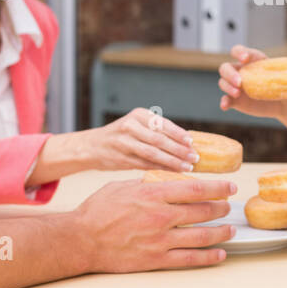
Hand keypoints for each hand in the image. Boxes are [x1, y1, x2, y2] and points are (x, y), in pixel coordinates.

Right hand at [74, 177, 237, 272]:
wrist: (81, 239)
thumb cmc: (98, 210)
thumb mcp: (123, 185)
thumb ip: (148, 182)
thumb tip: (169, 177)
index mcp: (153, 195)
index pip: (195, 189)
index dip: (218, 187)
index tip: (230, 187)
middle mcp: (161, 216)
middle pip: (202, 211)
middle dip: (221, 208)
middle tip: (230, 207)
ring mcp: (159, 240)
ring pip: (201, 235)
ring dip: (221, 232)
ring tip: (230, 230)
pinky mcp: (155, 259)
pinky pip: (188, 259)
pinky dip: (208, 257)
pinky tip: (220, 254)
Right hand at [83, 107, 198, 171]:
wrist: (92, 146)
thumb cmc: (121, 135)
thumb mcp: (137, 125)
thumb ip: (157, 130)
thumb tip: (187, 141)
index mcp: (138, 115)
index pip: (163, 124)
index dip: (179, 134)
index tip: (192, 142)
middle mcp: (131, 126)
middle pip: (160, 139)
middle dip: (179, 150)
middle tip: (194, 157)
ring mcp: (125, 143)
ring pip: (153, 154)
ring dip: (172, 161)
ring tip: (187, 166)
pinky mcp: (122, 159)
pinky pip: (145, 165)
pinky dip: (161, 169)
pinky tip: (173, 172)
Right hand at [217, 45, 282, 117]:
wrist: (283, 102)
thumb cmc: (284, 84)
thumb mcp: (285, 75)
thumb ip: (286, 71)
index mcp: (251, 60)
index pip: (237, 51)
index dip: (239, 52)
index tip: (245, 58)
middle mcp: (240, 71)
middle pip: (225, 68)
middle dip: (230, 74)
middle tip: (240, 82)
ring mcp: (235, 86)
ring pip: (223, 82)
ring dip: (227, 87)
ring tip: (237, 93)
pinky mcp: (235, 100)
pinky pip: (225, 99)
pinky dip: (224, 102)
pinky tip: (225, 106)